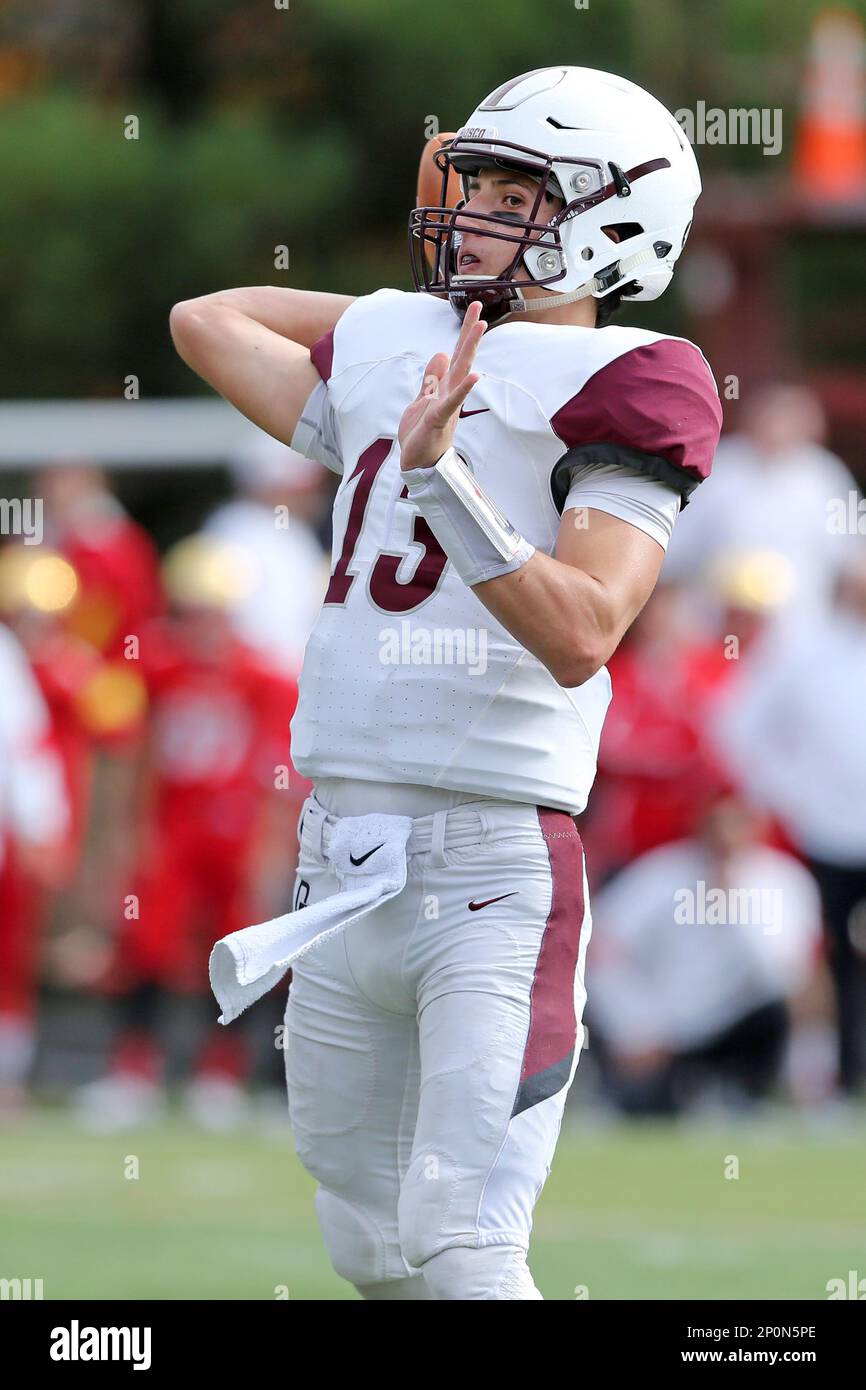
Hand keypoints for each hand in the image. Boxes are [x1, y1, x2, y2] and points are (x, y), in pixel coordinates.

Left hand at [398, 299, 485, 470]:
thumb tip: (442, 353)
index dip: (464, 333)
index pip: (457, 356)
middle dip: (470, 333)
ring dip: (470, 351)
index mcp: (445, 389)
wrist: (417, 464)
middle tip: (478, 308)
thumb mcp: (422, 400)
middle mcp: (450, 394)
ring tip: (480, 328)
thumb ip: (431, 378)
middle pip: (462, 359)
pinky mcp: (439, 420)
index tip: (473, 309)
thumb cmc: (421, 435)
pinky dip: (463, 389)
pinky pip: (452, 402)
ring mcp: (447, 406)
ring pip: (460, 374)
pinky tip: (475, 376)